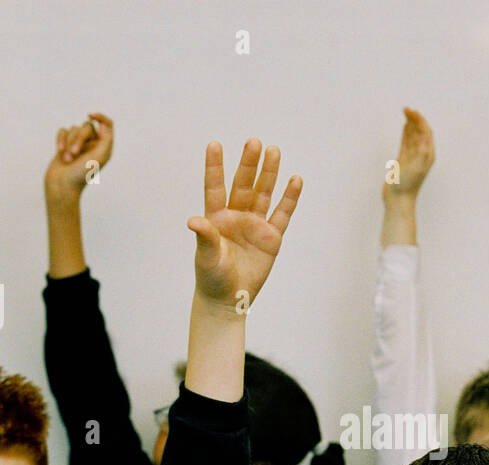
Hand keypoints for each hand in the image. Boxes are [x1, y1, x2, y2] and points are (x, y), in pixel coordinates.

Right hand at [45, 113, 113, 203]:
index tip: (91, 115)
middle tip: (74, 155)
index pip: (107, 124)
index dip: (101, 116)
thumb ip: (106, 140)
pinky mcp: (65, 143)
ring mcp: (78, 143)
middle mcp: (93, 143)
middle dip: (78, 138)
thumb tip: (105, 124)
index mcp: (104, 147)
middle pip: (87, 126)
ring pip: (74, 128)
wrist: (63, 186)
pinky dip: (60, 140)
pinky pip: (63, 131)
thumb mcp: (99, 158)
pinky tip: (59, 152)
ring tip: (67, 160)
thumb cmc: (82, 174)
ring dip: (69, 143)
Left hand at [188, 140, 301, 308]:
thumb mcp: (206, 257)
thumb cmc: (211, 278)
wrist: (229, 299)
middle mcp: (236, 216)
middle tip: (253, 142)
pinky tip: (295, 180)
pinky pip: (282, 214)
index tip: (214, 144)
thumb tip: (193, 220)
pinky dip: (289, 198)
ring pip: (263, 194)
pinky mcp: (271, 238)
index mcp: (216, 218)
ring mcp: (255, 225)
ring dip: (268, 173)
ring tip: (274, 150)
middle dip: (248, 164)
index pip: (215, 187)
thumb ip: (205, 236)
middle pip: (243, 185)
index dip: (215, 167)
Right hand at [383, 108, 434, 200]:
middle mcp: (421, 155)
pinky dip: (406, 133)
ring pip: (413, 136)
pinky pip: (406, 143)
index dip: (420, 121)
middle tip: (406, 109)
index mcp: (427, 155)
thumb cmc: (407, 185)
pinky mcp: (403, 161)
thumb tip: (424, 134)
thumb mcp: (416, 167)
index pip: (426, 133)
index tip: (412, 112)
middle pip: (420, 132)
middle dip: (415, 119)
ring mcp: (412, 157)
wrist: (398, 199)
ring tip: (406, 113)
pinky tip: (405, 126)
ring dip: (411, 124)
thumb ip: (421, 150)